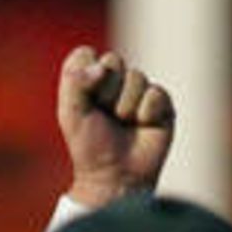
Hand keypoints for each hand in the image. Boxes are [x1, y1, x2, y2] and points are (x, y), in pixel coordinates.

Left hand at [58, 45, 174, 207]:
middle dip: (106, 93)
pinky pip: (154, 93)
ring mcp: (139, 90)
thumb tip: (101, 66)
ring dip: (125, 107)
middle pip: (113, 61)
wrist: (114, 176)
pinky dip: (145, 113)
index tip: (85, 104)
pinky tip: (142, 127)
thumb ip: (74, 82)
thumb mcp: (71, 115)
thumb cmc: (90, 147)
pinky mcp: (161, 102)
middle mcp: (115, 81)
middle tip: (105, 116)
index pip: (86, 55)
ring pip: (135, 77)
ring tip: (124, 125)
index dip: (85, 78)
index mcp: (90, 80)